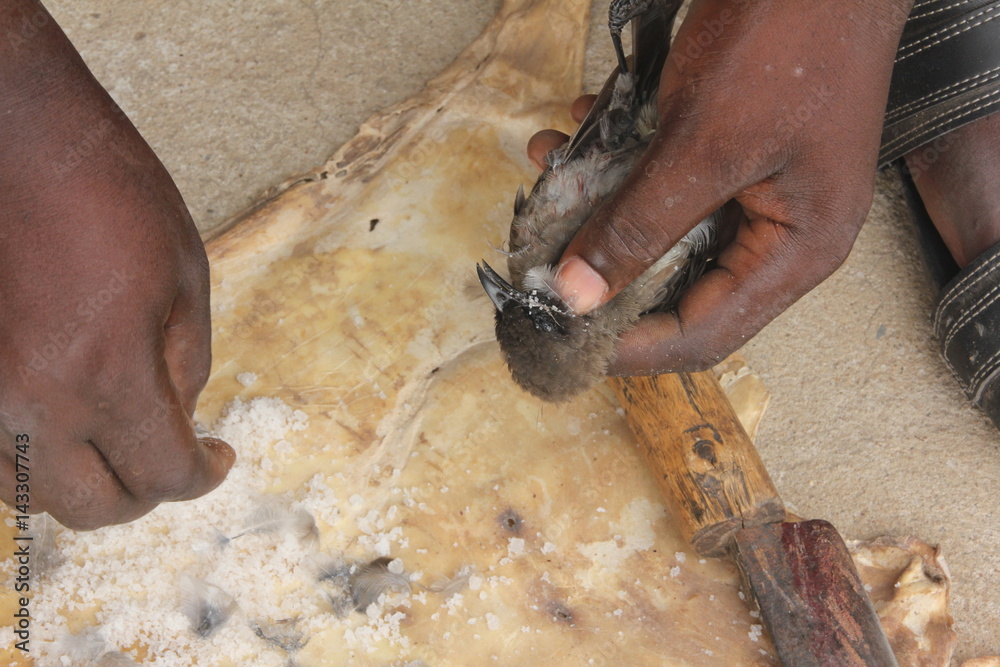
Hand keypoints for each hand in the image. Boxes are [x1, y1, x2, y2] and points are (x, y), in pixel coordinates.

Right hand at [0, 1, 233, 529]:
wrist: (11, 132)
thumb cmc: (107, 189)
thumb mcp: (185, 275)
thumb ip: (186, 365)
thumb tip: (180, 420)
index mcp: (104, 373)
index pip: (162, 475)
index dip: (202, 477)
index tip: (218, 459)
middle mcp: (28, 401)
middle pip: (91, 507)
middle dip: (143, 494)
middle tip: (170, 460)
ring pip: (27, 494)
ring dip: (80, 482)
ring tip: (115, 443)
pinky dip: (27, 458)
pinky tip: (59, 422)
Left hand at [531, 0, 912, 372]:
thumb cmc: (790, 36)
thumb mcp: (705, 143)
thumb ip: (641, 224)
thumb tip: (581, 294)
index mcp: (797, 250)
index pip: (704, 333)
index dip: (631, 346)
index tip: (565, 340)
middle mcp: (778, 233)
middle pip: (679, 289)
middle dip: (606, 274)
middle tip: (545, 273)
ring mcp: (754, 191)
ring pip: (662, 233)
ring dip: (600, 212)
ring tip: (550, 186)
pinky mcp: (729, 152)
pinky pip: (664, 181)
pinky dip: (617, 167)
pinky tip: (574, 135)